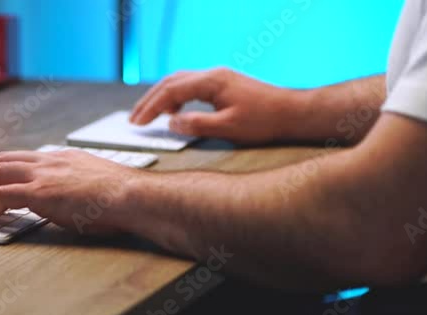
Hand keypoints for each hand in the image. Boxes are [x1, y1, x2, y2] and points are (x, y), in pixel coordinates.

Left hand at [0, 150, 142, 233]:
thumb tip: (71, 206)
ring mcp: (44, 174)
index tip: (1, 191)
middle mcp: (51, 161)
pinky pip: (1, 196)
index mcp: (65, 159)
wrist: (133, 196)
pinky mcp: (41, 192)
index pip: (26, 160)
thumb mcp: (96, 188)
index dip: (8, 175)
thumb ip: (77, 190)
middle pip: (5, 160)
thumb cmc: (124, 199)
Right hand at [129, 68, 295, 143]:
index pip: (171, 91)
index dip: (151, 108)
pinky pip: (191, 87)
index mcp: (211, 82)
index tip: (137, 123)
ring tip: (148, 116)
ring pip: (180, 82)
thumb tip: (171, 123)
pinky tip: (174, 113)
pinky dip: (176, 98)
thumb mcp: (228, 128)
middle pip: (171, 82)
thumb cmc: (264, 121)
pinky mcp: (224, 85)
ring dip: (161, 98)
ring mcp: (219, 78)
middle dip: (150, 100)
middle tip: (134, 119)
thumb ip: (196, 125)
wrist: (292, 113)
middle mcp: (213, 75)